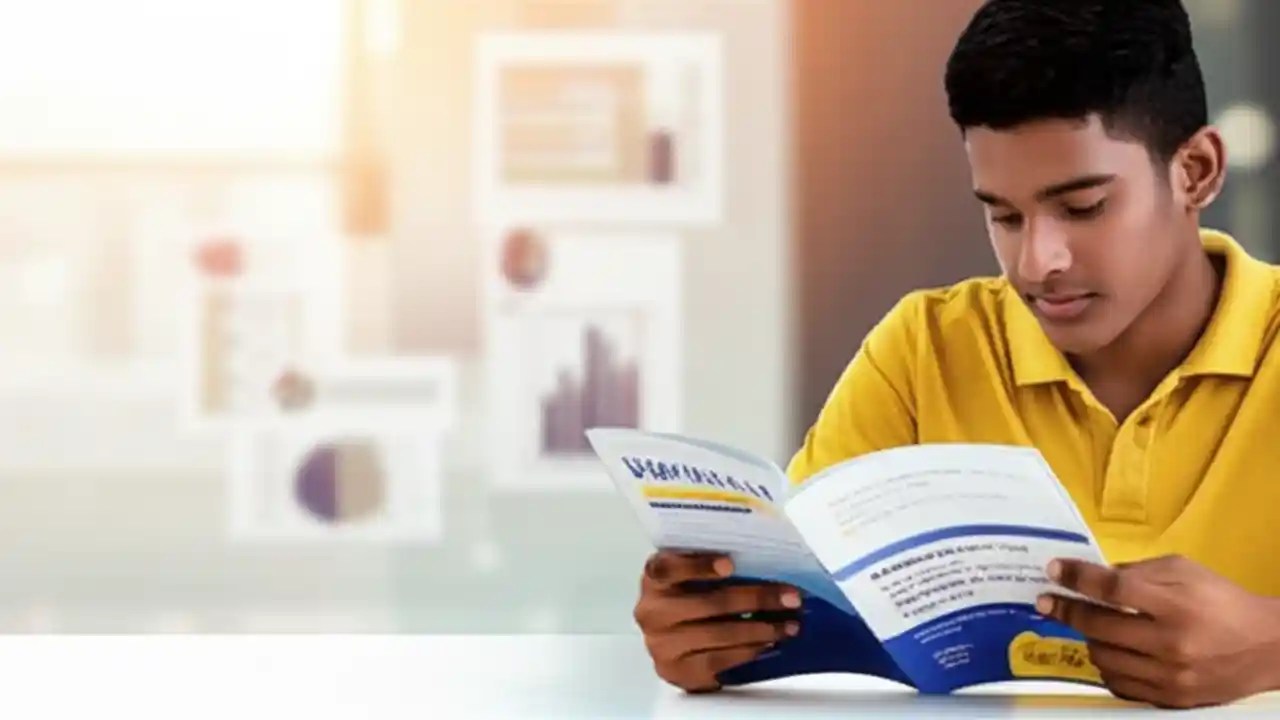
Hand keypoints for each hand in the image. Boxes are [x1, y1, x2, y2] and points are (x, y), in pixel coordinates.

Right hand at [634, 551, 802, 691]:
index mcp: (654, 579)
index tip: (730, 565)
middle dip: (756, 599)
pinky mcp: (678, 671)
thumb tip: (767, 556)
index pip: (667, 568)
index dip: (697, 566)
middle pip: (708, 603)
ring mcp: (661, 645)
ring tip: (790, 624)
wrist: (672, 644)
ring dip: (762, 628)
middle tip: (791, 597)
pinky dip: (749, 649)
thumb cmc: (689, 598)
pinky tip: (769, 642)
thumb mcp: (691, 576)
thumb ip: (715, 565)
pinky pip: (720, 659)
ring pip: (719, 634)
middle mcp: (652, 611)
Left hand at [1038, 554, 1279, 707]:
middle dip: (1066, 610)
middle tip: (1047, 602)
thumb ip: (1138, 570)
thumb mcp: (1185, 571)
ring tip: (1089, 626)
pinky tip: (1110, 651)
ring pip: (1103, 658)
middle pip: (1099, 626)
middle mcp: (1170, 643)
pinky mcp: (1170, 699)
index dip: (1076, 577)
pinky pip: (1119, 684)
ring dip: (1088, 639)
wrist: (1267, 647)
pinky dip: (1107, 666)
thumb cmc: (1221, 601)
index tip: (1053, 570)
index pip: (1113, 588)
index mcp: (1176, 604)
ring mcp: (1169, 676)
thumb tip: (1093, 575)